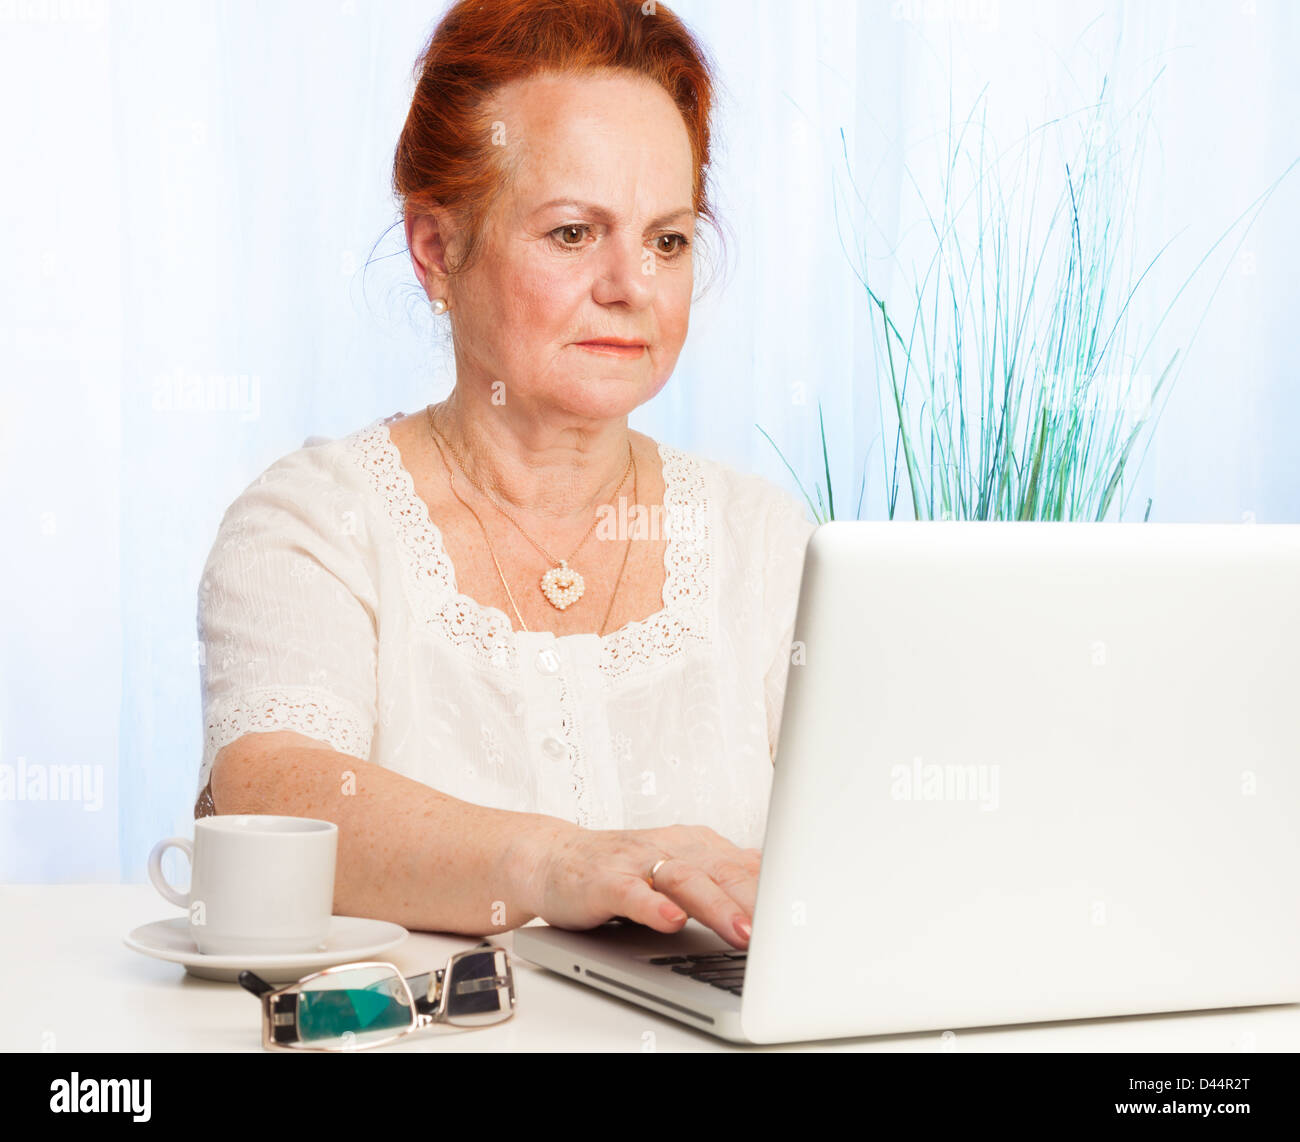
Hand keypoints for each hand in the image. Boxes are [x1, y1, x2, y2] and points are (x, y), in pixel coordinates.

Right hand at [515, 822, 761, 949]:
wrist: (553, 858)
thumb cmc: (624, 871)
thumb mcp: (682, 871)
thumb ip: (725, 879)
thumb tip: (782, 896)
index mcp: (698, 845)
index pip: (747, 866)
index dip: (779, 891)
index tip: (807, 916)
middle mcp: (672, 847)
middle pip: (724, 870)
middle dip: (757, 900)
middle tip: (785, 931)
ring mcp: (637, 862)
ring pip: (685, 880)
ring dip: (717, 906)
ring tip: (744, 934)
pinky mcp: (604, 881)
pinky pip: (632, 893)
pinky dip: (653, 906)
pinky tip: (671, 921)